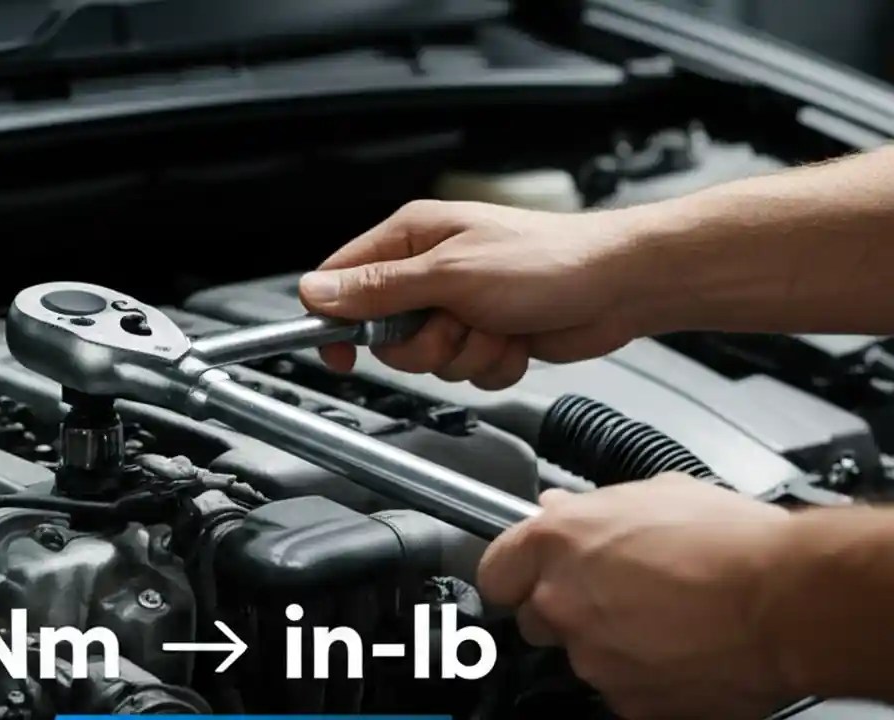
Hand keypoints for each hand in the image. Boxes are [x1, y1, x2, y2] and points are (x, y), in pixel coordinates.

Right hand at [298, 200, 644, 388]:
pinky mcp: (487, 333)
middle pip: (387, 334)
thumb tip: (316, 291)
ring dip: (466, 354)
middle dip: (425, 343)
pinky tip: (516, 339)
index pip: (344, 281)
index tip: (340, 353)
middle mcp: (431, 270)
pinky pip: (466, 370)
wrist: (617, 285)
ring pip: (429, 359)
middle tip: (455, 323)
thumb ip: (378, 288)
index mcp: (412, 238)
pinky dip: (493, 364)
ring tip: (497, 326)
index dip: (336, 321)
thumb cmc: (547, 259)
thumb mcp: (450, 273)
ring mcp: (460, 304)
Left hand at [477, 474, 793, 719]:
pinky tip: (683, 651)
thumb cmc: (732, 542)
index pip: (495, 571)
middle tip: (617, 595)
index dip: (517, 572)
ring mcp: (592, 658)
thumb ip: (595, 507)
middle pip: (534, 618)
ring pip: (582, 656)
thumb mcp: (656, 494)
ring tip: (668, 619)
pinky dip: (646, 677)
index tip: (534, 574)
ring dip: (612, 642)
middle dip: (566, 609)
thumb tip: (565, 507)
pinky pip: (623, 690)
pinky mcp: (628, 703)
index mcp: (557, 543)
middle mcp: (562, 602)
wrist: (788, 602)